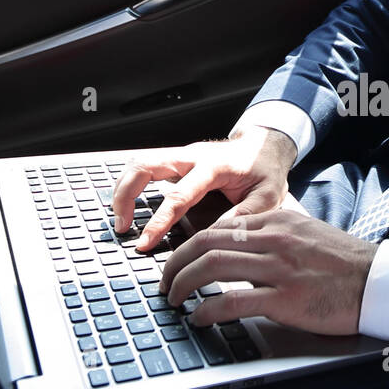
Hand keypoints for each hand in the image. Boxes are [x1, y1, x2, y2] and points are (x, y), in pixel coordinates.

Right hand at [111, 126, 296, 249]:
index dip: (158, 221)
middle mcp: (192, 156)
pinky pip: (145, 166)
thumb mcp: (269, 196)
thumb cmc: (266, 171)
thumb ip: (246, 216)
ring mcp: (181, 155)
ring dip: (122, 189)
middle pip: (145, 166)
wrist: (265, 146)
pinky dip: (129, 184)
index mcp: (214, 166)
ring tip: (120, 219)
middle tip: (121, 227)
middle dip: (125, 195)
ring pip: (139, 162)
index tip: (144, 242)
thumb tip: (217, 238)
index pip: (178, 196)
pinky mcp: (176, 160)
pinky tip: (126, 205)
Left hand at [161, 210, 377, 335]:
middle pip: (206, 243)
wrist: (379, 282)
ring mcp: (278, 269)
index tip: (180, 261)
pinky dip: (208, 310)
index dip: (191, 245)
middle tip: (165, 281)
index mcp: (278, 221)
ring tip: (174, 299)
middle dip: (175, 263)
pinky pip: (233, 301)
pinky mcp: (285, 299)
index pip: (220, 227)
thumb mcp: (307, 235)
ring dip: (183, 284)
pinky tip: (199, 318)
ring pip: (212, 267)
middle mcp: (274, 239)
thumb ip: (275, 237)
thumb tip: (242, 248)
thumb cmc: (347, 264)